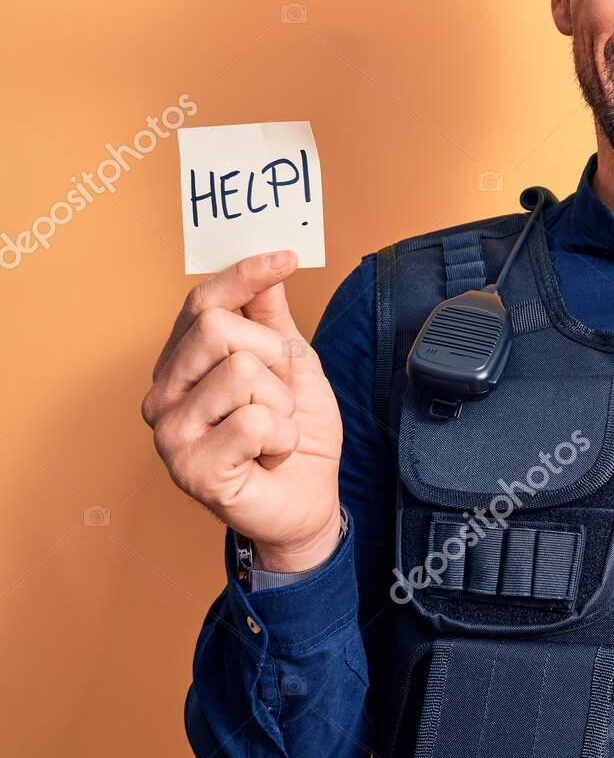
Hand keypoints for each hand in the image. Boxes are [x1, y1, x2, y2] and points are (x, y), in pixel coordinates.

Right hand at [142, 251, 342, 571]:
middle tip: (281, 396)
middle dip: (274, 357)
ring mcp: (170, 433)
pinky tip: (269, 457)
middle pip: (220, 328)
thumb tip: (268, 267)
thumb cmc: (294, 434)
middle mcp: (162, 395)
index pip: (203, 303)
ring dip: (283, 403)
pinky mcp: (191, 469)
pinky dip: (282, 437)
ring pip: (243, 372)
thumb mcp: (292, 366)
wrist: (307, 501)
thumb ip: (272, 320)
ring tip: (275, 431)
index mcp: (181, 365)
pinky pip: (255, 421)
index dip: (245, 275)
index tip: (287, 256)